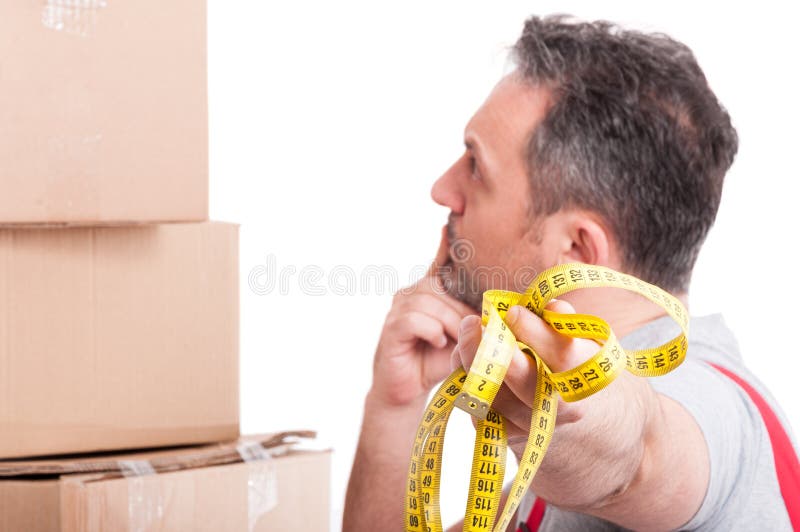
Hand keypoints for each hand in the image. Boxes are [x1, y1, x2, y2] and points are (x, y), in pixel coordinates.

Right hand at [370, 225, 476, 407]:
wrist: (408, 391)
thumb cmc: (438, 360)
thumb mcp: (463, 334)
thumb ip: (474, 315)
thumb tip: (497, 304)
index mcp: (430, 290)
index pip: (441, 260)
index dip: (447, 243)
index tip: (453, 222)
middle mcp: (412, 293)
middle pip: (443, 288)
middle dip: (461, 312)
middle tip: (469, 334)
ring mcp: (398, 308)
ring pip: (432, 304)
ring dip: (449, 325)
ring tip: (452, 342)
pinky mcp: (391, 327)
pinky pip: (416, 319)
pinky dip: (432, 331)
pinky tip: (436, 342)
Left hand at [451, 299, 599, 454]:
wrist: (580, 410)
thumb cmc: (573, 359)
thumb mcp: (580, 336)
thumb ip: (562, 319)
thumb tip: (550, 307)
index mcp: (586, 376)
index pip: (562, 355)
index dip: (535, 332)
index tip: (512, 311)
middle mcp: (563, 408)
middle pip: (524, 381)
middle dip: (492, 349)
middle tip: (471, 322)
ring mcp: (534, 424)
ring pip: (492, 394)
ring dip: (470, 359)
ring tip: (470, 331)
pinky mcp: (508, 434)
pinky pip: (477, 406)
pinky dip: (466, 378)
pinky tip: (468, 358)